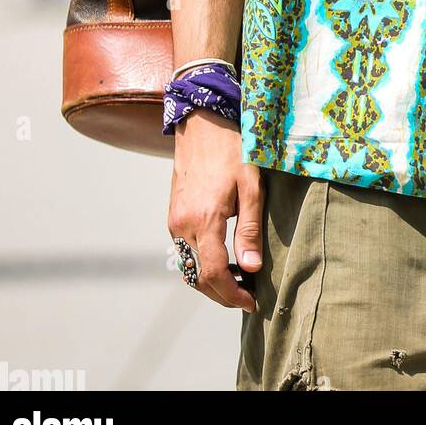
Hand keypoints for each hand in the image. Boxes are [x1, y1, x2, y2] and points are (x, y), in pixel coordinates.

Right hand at [167, 109, 263, 311]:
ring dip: (211, 282)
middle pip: (197, 278)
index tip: (252, 302)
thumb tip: (252, 268)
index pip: (213, 274)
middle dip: (222, 294)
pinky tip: (223, 260)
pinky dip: (201, 264)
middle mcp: (182, 225)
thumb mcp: (251, 186)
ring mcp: (174, 221)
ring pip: (188, 267)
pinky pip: (185, 251)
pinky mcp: (173, 215)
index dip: (232, 294)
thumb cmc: (233, 149)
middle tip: (247, 297)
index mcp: (203, 220)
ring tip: (239, 281)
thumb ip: (250, 229)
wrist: (202, 122)